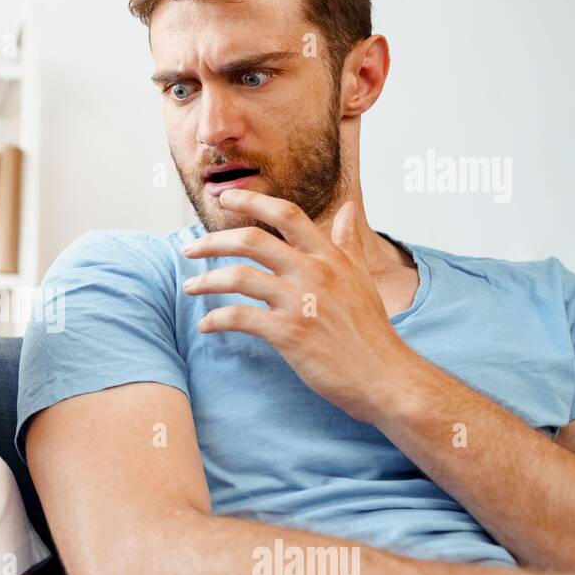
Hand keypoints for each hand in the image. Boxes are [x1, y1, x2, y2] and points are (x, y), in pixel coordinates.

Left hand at [182, 189, 422, 423]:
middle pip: (252, 240)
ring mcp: (301, 302)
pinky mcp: (289, 333)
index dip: (251, 200)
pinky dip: (216, 320)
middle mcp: (314, 272)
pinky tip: (206, 326)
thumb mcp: (361, 279)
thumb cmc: (371, 331)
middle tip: (189, 247)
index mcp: (330, 256)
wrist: (385, 377)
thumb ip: (348, 243)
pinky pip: (239, 317)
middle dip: (213, 241)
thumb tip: (350, 209)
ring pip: (239, 277)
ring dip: (206, 280)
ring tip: (189, 287)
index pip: (286, 214)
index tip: (224, 198)